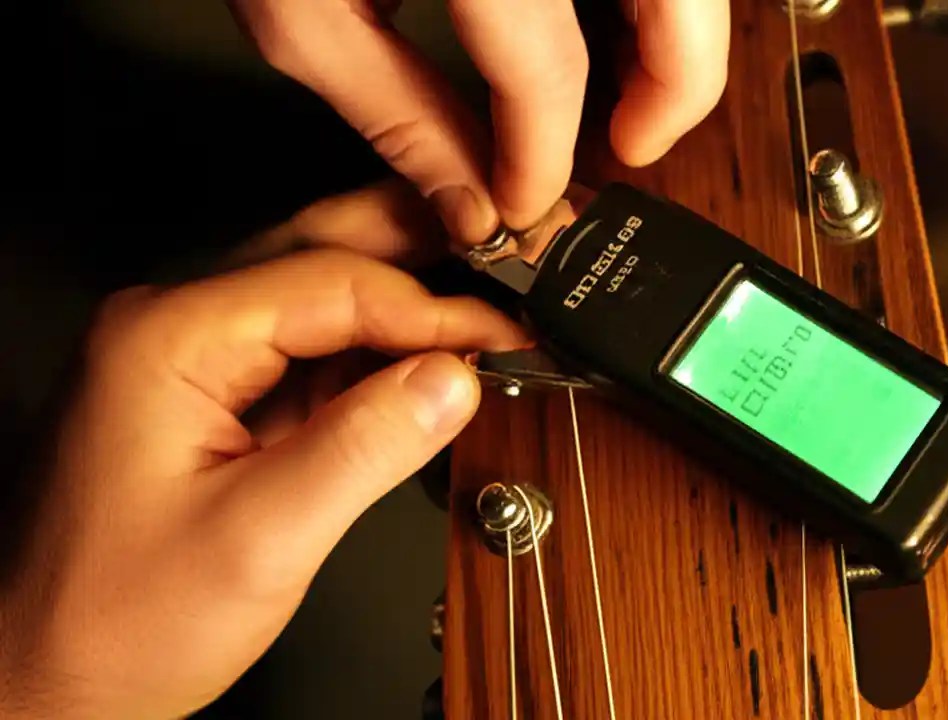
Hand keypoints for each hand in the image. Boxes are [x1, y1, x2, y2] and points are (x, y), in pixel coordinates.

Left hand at [0, 190, 525, 717]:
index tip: (501, 338)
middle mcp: (175, 327)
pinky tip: (426, 368)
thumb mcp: (259, 540)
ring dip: (405, 303)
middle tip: (510, 266)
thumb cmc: (114, 622)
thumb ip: (363, 449)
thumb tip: (453, 379)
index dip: (431, 309)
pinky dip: (375, 353)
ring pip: (320, 293)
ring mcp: (193, 357)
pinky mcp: (213, 395)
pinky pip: (309, 349)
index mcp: (170, 339)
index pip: (332, 282)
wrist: (45, 677)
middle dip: (423, 257)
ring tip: (484, 316)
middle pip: (322, 251)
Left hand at [228, 0, 729, 240]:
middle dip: (677, 86)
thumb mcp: (297, 7)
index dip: (543, 156)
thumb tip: (469, 203)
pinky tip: (609, 18)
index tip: (526, 202)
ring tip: (628, 86)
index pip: (543, 68)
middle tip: (634, 144)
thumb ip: (394, 110)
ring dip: (672, 30)